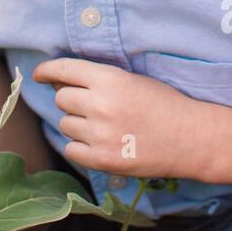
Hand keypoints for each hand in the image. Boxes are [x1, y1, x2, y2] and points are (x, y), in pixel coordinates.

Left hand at [33, 56, 210, 180]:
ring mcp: (100, 134)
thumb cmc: (165, 104)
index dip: (47, 70)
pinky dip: (80, 147)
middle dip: (71, 100)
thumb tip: (60, 83)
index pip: (64, 70)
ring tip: (102, 127)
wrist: (192, 138)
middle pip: (61, 98)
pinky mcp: (103, 160)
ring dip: (77, 124)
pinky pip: (71, 150)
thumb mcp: (132, 80)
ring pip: (65, 125)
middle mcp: (100, 105)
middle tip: (90, 106)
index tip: (39, 74)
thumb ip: (98, 80)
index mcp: (109, 79)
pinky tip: (98, 143)